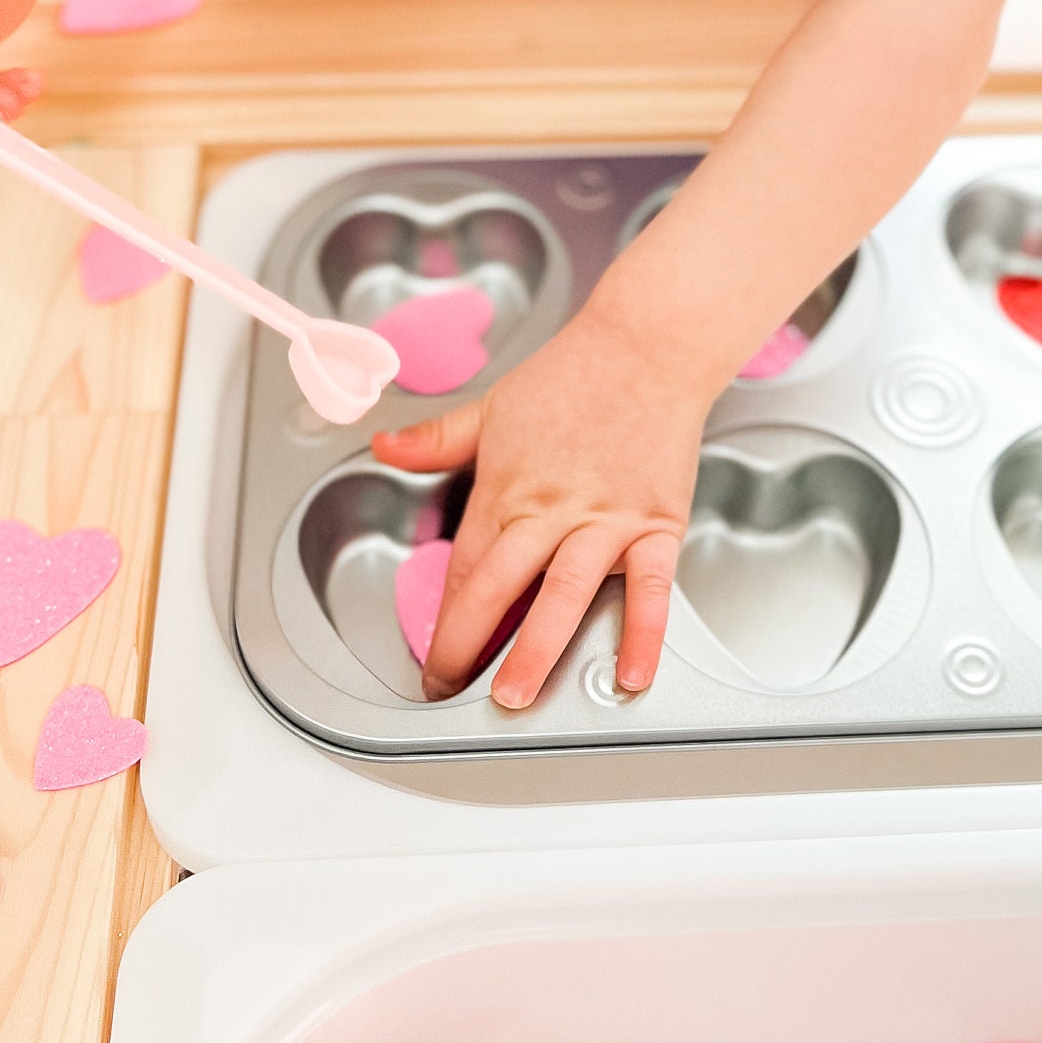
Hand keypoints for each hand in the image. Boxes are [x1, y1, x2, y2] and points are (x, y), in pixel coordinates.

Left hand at [374, 307, 714, 709]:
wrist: (647, 346)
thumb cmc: (573, 376)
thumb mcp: (492, 405)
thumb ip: (436, 438)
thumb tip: (385, 447)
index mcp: (506, 487)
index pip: (465, 567)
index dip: (445, 619)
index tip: (435, 658)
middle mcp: (552, 509)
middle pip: (499, 587)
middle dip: (469, 646)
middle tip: (452, 691)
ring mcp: (606, 520)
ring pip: (564, 594)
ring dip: (538, 649)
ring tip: (518, 697)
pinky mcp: (656, 523)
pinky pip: (651, 588)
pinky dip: (642, 634)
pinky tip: (633, 675)